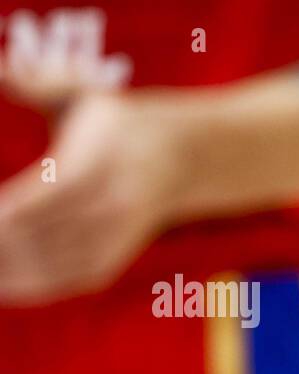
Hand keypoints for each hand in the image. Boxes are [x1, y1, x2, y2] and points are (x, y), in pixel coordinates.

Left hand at [0, 87, 182, 305]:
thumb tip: (0, 67)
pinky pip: (71, 279)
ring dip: (10, 272)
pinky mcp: (116, 257)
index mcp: (98, 164)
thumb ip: (38, 84)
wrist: (187, 161)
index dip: (5, 216)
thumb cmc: (119, 123)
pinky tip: (4, 288)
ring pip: (56, 264)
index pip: (40, 198)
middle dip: (1, 245)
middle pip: (43, 236)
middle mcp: (111, 206)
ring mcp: (116, 236)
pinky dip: (34, 287)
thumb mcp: (86, 97)